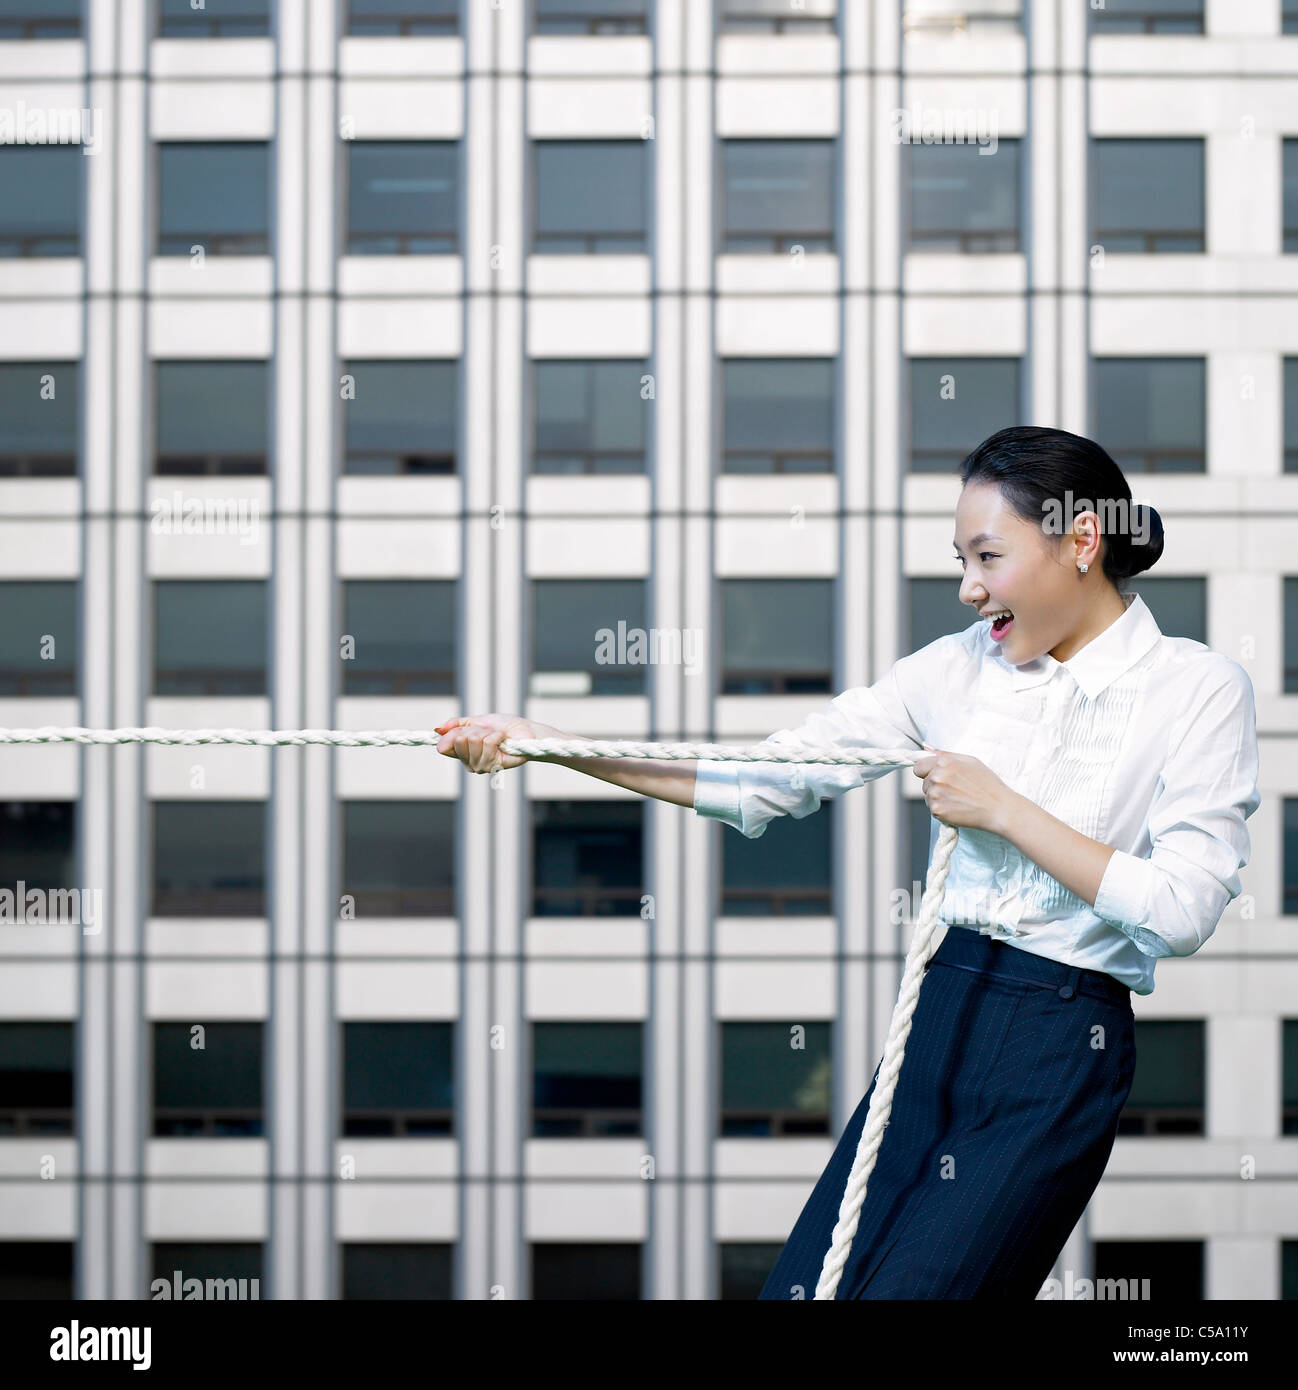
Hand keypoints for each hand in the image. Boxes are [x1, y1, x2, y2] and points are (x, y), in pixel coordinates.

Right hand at [434, 714, 557, 774]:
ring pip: (472, 740)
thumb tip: (436, 729)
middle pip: (458, 740)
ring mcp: (480, 766)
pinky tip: (503, 740)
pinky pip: (486, 744)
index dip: (451, 735)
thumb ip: (456, 725)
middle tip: (487, 731)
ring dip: (487, 732)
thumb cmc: (504, 726)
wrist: (525, 731)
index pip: (443, 747)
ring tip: (497, 736)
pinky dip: (496, 736)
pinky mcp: (493, 766)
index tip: (464, 729)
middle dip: (474, 729)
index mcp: (462, 752)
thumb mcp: (476, 721)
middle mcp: (468, 762)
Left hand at [910, 742, 1013, 833]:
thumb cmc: (988, 784)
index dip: (927, 772)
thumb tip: (926, 746)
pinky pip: (932, 809)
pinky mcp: (937, 810)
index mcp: (944, 762)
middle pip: (924, 782)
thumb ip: (945, 754)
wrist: (999, 808)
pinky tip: (957, 807)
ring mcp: (935, 794)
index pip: (919, 766)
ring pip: (928, 796)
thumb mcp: (970, 761)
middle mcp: (936, 777)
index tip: (937, 776)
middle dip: (936, 785)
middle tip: (956, 789)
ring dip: (939, 798)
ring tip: (959, 799)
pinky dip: (942, 810)